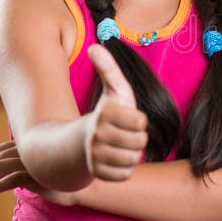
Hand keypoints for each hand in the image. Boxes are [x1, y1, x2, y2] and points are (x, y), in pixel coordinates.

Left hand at [0, 140, 77, 204]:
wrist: (83, 185)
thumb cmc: (62, 178)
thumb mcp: (40, 170)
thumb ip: (27, 166)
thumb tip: (9, 175)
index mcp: (28, 147)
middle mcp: (29, 151)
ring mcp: (33, 162)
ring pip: (0, 167)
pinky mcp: (37, 175)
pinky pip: (11, 179)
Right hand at [86, 44, 147, 180]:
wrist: (81, 144)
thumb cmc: (105, 114)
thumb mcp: (111, 91)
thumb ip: (108, 69)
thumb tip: (94, 46)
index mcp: (103, 114)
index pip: (140, 121)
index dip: (138, 120)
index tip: (128, 118)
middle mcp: (96, 136)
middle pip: (139, 141)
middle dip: (137, 138)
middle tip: (126, 134)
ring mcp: (95, 157)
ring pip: (133, 159)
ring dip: (132, 154)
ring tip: (121, 147)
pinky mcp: (97, 174)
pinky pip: (125, 174)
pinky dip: (125, 169)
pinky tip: (115, 160)